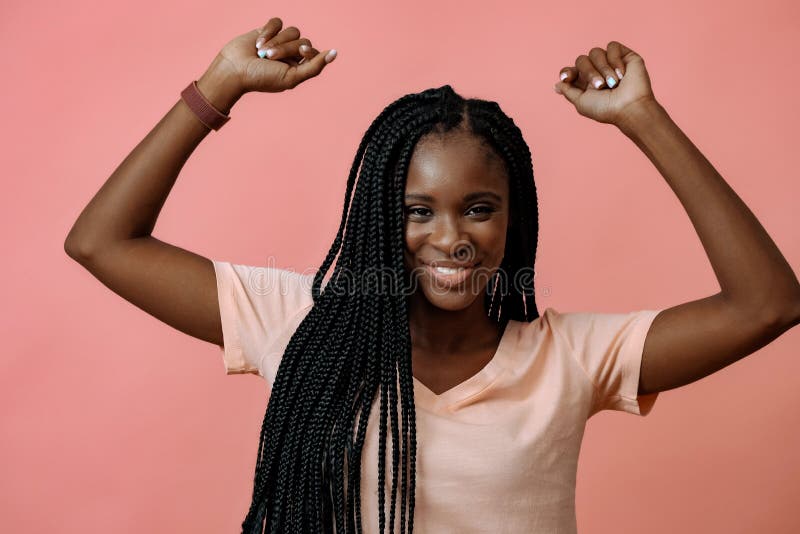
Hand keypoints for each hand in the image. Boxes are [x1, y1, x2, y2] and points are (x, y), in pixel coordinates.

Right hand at [207, 17, 336, 95]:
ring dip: (276, 41)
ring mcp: (279, 42)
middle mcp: (291, 54)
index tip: (303, 52)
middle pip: (302, 40)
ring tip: (261, 52)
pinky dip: (269, 30)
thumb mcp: (290, 78)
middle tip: (270, 58)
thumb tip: (334, 53)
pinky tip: (258, 42)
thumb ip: (314, 67)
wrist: (233, 70)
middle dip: (286, 48)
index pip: (314, 52)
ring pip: (291, 30)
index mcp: (299, 67)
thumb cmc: (261, 79)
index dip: (310, 50)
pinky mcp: (267, 31)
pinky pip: (278, 22)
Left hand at [553, 41, 656, 125]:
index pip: (570, 70)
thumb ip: (568, 91)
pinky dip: (615, 60)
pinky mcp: (625, 55)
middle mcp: (597, 71)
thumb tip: (557, 85)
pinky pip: (612, 47)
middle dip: (589, 72)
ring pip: (596, 52)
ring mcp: (611, 62)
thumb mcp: (580, 103)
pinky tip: (622, 74)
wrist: (629, 106)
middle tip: (600, 86)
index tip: (567, 78)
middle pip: (581, 60)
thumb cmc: (606, 109)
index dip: (567, 72)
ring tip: (613, 83)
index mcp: (585, 83)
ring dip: (602, 68)